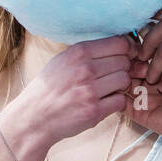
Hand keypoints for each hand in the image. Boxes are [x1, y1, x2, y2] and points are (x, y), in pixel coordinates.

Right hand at [2, 35, 136, 160]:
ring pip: (125, 80)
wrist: (33, 117)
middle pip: (125, 62)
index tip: (127, 55)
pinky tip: (104, 101)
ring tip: (106, 89)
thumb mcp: (63, 60)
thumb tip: (121, 44)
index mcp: (78, 52)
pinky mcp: (94, 111)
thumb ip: (88, 51)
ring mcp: (90, 91)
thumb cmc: (49, 88)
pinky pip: (120, 100)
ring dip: (120, 85)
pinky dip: (115, 102)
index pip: (120, 43)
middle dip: (123, 68)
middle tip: (111, 76)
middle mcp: (85, 69)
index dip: (128, 49)